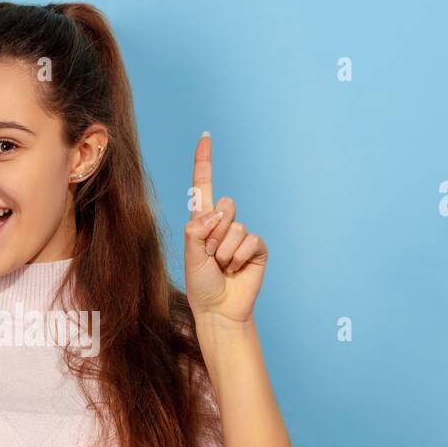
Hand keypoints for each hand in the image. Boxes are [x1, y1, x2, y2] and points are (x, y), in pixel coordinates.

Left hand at [183, 133, 267, 323]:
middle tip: (211, 256)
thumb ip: (197, 229)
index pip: (203, 186)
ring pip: (236, 226)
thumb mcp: (190, 254)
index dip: (205, 161)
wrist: (219, 309)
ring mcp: (242, 235)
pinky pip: (251, 239)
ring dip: (224, 250)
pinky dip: (239, 256)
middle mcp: (223, 224)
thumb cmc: (201, 284)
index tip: (206, 136)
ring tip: (222, 267)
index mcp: (202, 221)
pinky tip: (236, 269)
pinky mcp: (257, 248)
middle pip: (225, 205)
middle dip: (214, 233)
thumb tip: (218, 213)